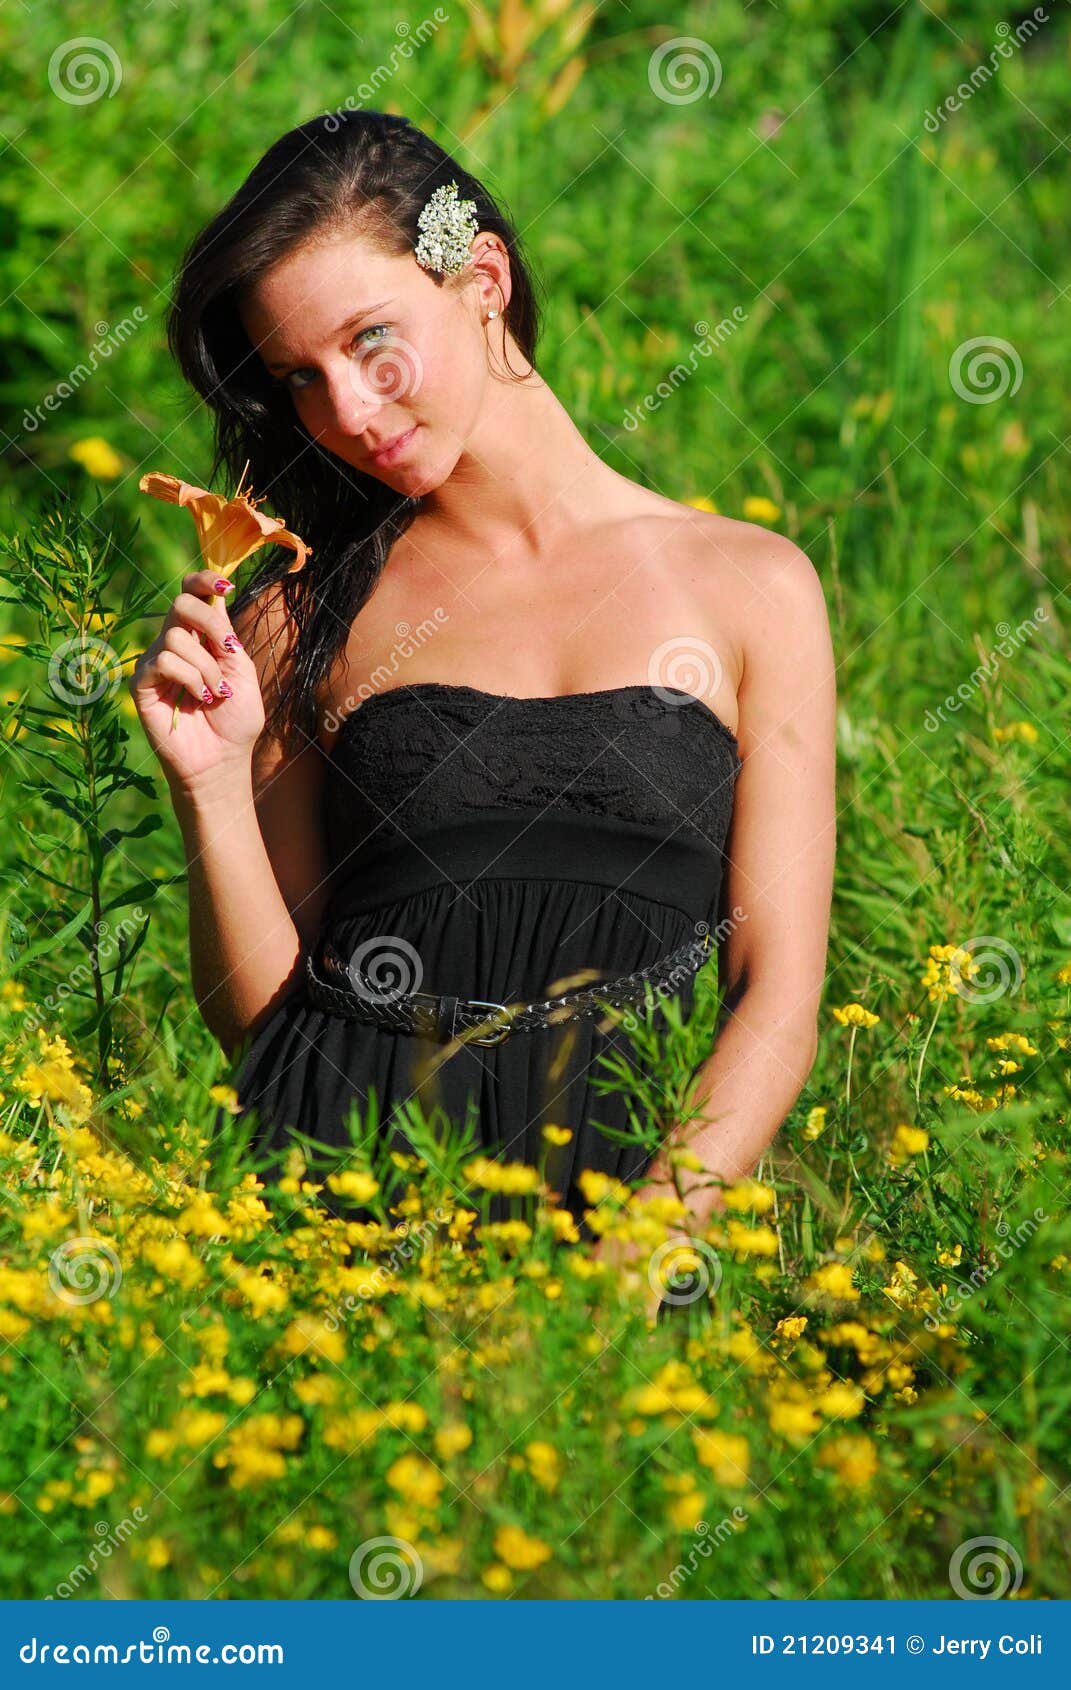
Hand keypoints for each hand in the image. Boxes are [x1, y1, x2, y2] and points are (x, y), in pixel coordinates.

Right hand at [128, 569, 264, 788]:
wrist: (223, 760)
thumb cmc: (236, 720)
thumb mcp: (242, 672)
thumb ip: (226, 636)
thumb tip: (216, 595)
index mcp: (201, 636)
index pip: (192, 594)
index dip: (204, 580)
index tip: (225, 584)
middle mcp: (175, 643)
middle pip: (181, 603)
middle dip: (210, 624)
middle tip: (230, 652)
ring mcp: (155, 662)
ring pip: (177, 638)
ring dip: (206, 667)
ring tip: (215, 694)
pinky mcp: (141, 683)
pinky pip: (164, 662)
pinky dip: (189, 679)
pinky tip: (198, 700)